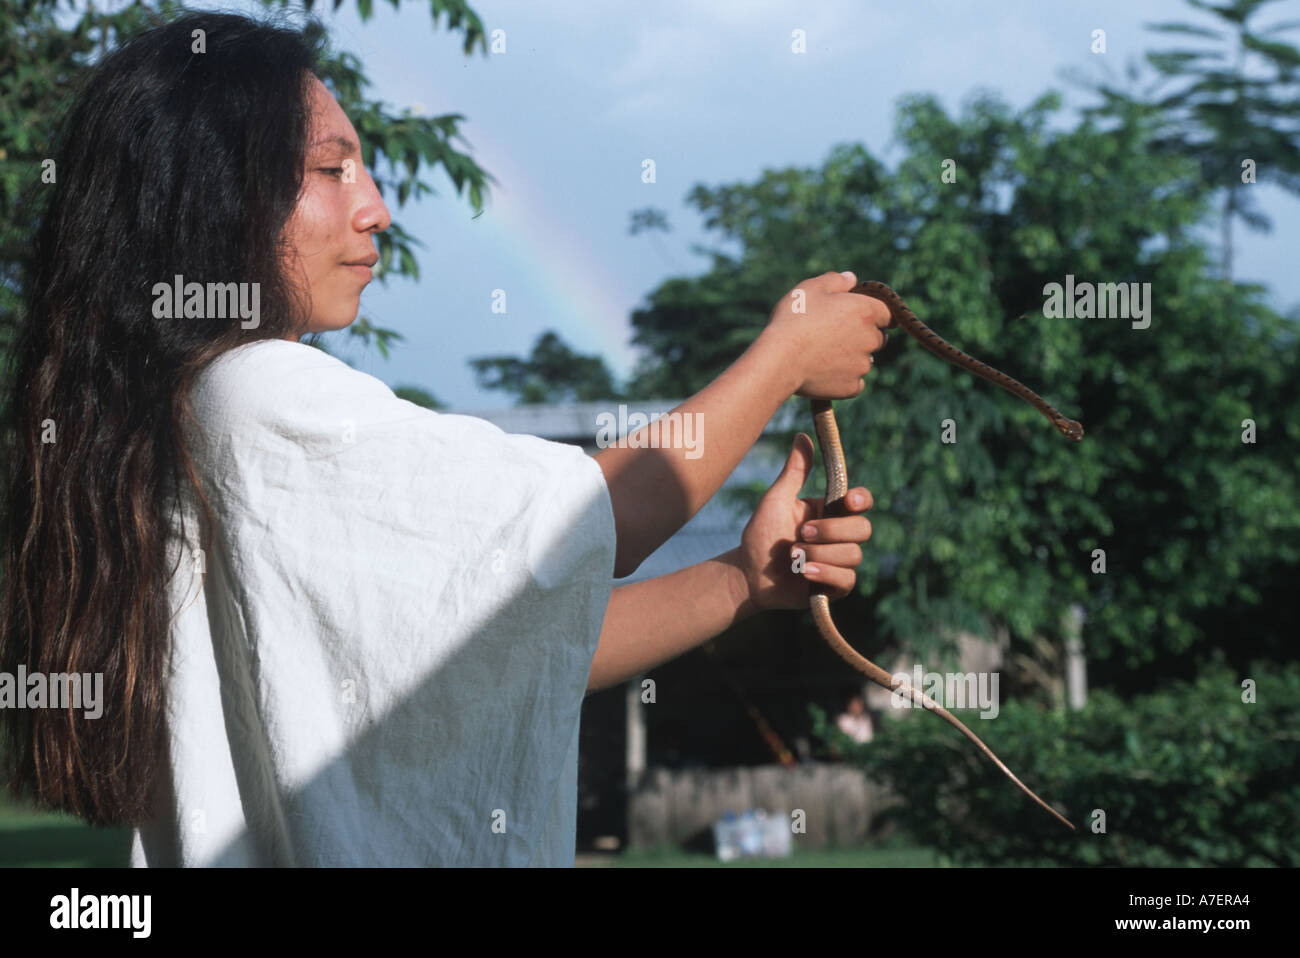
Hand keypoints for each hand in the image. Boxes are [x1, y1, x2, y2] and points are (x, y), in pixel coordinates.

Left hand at [734, 433, 872, 612]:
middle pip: (863, 530)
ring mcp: (840, 561)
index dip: (862, 500)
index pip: (861, 503)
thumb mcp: (776, 499)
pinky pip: (847, 579)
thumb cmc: (761, 534)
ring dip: (821, 553)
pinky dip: (825, 574)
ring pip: (854, 555)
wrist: (748, 573)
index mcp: (830, 512)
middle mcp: (840, 536)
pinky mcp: (834, 586)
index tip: (849, 501)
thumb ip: (794, 471)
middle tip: (801, 533)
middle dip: (832, 531)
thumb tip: (802, 435)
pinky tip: (804, 573)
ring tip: (793, 556)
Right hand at [759, 270, 891, 399]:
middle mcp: (871, 339)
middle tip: (833, 335)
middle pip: (877, 338)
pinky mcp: (851, 387)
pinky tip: (823, 372)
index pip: (888, 313)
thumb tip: (851, 279)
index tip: (858, 316)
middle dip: (862, 336)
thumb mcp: (811, 289)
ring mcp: (862, 365)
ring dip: (851, 358)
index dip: (874, 314)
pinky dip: (843, 379)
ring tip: (822, 355)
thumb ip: (835, 281)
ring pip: (864, 361)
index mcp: (866, 311)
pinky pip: (854, 383)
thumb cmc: (794, 320)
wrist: (779, 360)